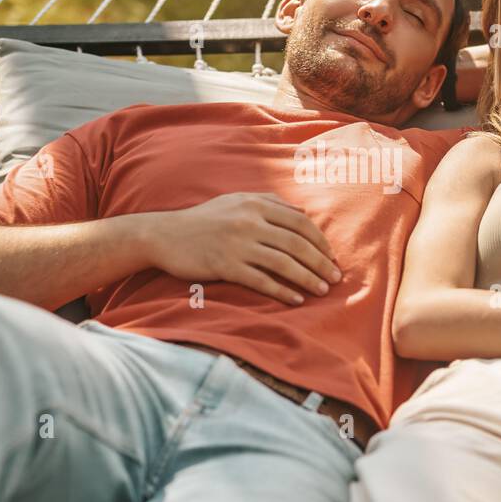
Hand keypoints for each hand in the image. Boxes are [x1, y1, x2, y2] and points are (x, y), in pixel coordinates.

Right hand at [146, 193, 340, 305]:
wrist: (164, 235)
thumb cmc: (204, 220)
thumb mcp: (236, 202)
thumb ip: (269, 204)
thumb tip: (302, 214)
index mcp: (255, 204)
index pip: (300, 223)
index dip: (320, 241)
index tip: (332, 257)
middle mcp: (249, 221)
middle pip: (297, 244)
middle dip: (321, 263)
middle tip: (336, 278)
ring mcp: (237, 244)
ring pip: (283, 263)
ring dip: (307, 278)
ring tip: (322, 291)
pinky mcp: (225, 265)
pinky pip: (261, 280)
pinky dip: (282, 291)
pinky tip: (296, 300)